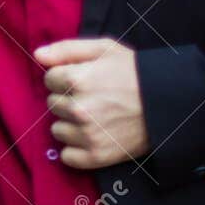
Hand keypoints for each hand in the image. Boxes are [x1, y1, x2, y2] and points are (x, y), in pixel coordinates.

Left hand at [34, 37, 149, 169]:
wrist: (167, 104)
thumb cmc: (134, 72)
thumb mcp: (104, 48)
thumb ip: (66, 49)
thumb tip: (37, 55)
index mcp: (77, 80)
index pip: (49, 79)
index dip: (65, 77)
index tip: (83, 80)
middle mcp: (78, 109)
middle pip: (52, 103)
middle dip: (67, 99)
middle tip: (92, 98)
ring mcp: (87, 135)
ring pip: (57, 130)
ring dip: (70, 124)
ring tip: (94, 117)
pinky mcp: (96, 156)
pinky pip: (67, 156)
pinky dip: (76, 149)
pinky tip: (92, 137)